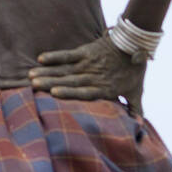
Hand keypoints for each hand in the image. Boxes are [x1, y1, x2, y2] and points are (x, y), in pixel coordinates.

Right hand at [28, 34, 146, 111]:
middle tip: (33, 85)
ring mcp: (88, 63)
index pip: (84, 91)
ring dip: (48, 72)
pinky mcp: (85, 52)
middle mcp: (93, 76)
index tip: (53, 93)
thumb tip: (140, 126)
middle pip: (69, 80)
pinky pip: (67, 54)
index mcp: (104, 88)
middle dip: (50, 82)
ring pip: (65, 69)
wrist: (134, 44)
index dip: (68, 91)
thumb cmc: (135, 71)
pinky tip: (41, 59)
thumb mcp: (137, 92)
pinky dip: (55, 56)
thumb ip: (136, 109)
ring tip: (32, 75)